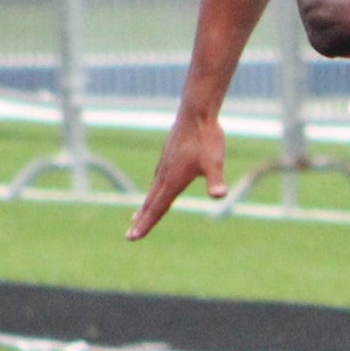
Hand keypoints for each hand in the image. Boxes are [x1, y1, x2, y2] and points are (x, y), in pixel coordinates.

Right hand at [126, 111, 226, 239]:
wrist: (197, 112)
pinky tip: (155, 189)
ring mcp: (164, 164)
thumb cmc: (206, 138)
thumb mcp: (214, 162)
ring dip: (144, 206)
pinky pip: (156, 179)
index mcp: (172, 180)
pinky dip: (152, 191)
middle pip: (150, 203)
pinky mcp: (168, 156)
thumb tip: (220, 195)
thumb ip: (216, 180)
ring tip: (136, 217)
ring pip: (152, 190)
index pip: (157, 208)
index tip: (132, 237)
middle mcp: (164, 174)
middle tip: (130, 236)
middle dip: (141, 220)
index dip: (145, 225)